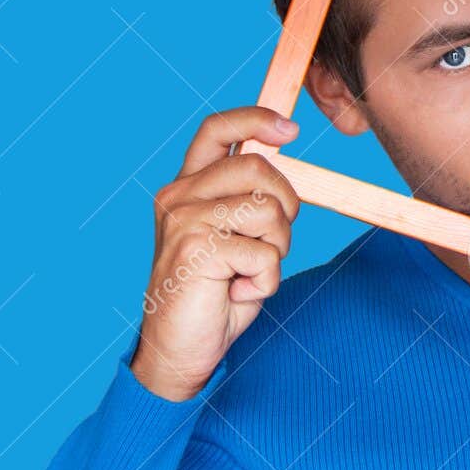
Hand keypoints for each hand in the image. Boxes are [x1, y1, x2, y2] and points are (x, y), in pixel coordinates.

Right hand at [130, 107, 300, 400]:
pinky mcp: (196, 250)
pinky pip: (265, 255)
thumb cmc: (214, 294)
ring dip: (277, 249)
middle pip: (260, 168)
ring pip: (269, 210)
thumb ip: (248, 199)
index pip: (216, 129)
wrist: (179, 351)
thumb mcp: (235, 236)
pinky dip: (266, 282)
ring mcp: (184, 222)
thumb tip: (283, 158)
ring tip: (248, 273)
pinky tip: (237, 294)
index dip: (256, 119)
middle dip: (286, 206)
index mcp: (186, 188)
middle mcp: (178, 197)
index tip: (291, 128)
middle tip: (271, 245)